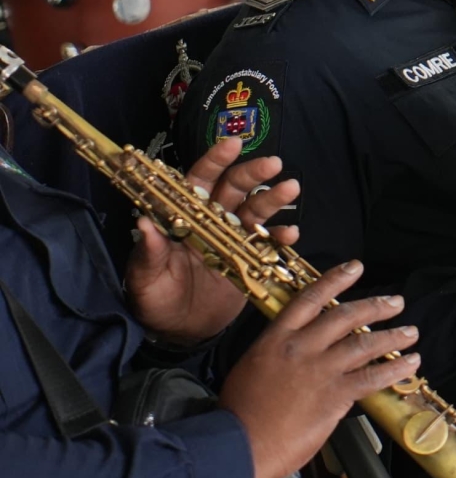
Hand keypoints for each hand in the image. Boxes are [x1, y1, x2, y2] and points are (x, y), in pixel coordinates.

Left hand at [129, 138, 301, 346]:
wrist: (180, 333)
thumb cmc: (155, 302)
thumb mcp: (145, 280)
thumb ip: (148, 253)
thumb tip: (144, 224)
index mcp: (183, 220)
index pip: (199, 183)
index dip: (215, 162)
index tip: (232, 144)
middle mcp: (211, 223)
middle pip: (234, 189)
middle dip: (252, 173)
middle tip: (272, 163)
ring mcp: (233, 240)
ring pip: (255, 210)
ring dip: (272, 198)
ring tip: (290, 188)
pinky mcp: (251, 260)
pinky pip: (268, 244)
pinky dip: (280, 237)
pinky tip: (290, 233)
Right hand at [218, 260, 416, 477]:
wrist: (237, 445)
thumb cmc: (239, 414)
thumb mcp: (251, 369)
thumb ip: (279, 356)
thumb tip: (300, 356)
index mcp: (275, 339)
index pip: (309, 299)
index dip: (335, 280)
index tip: (355, 268)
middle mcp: (301, 348)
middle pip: (345, 316)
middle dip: (374, 306)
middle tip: (395, 302)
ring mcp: (320, 370)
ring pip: (364, 343)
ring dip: (393, 336)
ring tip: (411, 331)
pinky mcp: (334, 394)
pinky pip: (372, 376)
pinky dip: (396, 368)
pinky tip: (410, 363)